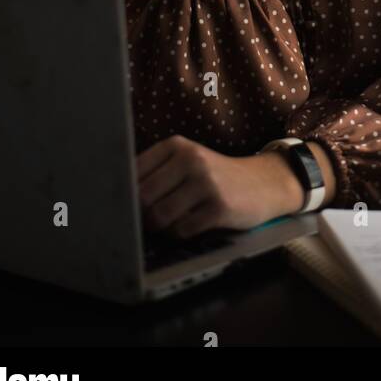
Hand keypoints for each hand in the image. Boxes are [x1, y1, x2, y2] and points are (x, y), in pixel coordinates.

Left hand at [137, 135, 300, 235]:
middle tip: (149, 222)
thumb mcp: (186, 162)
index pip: (132, 172)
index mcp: (176, 145)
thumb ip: (154, 174)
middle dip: (141, 216)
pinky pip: (182, 230)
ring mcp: (206, 182)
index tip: (126, 206)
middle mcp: (190, 159)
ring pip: (160, 216)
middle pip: (143, 197)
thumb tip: (117, 201)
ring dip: (160, 228)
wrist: (263, 183)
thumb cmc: (214, 177)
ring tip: (170, 223)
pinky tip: (191, 225)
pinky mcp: (219, 207)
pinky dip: (180, 234)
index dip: (124, 195)